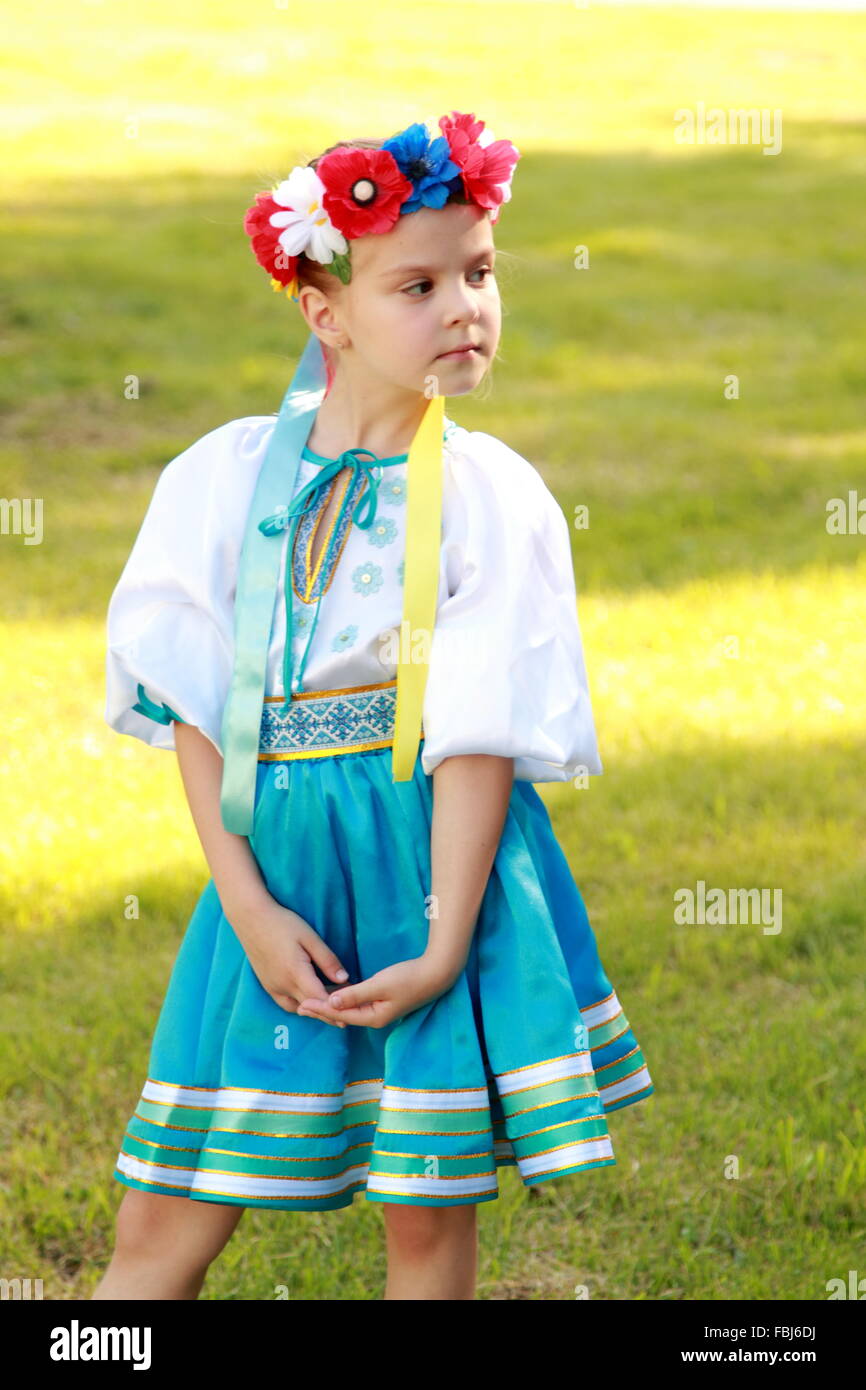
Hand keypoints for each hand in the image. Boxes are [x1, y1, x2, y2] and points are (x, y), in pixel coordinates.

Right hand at [229, 896, 350, 1028]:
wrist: (250, 918)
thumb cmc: (283, 923)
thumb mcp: (310, 938)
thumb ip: (327, 960)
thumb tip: (344, 979)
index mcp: (295, 974)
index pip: (321, 999)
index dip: (338, 1005)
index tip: (354, 1005)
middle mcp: (283, 986)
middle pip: (311, 1007)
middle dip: (330, 1009)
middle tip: (348, 1006)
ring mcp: (273, 987)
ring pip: (298, 1008)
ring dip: (315, 1008)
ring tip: (331, 1001)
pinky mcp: (267, 985)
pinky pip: (286, 1003)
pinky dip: (301, 1004)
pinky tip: (310, 995)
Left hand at [297, 954, 455, 1029]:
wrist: (436, 974)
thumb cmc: (409, 978)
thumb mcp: (380, 985)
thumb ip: (355, 994)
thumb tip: (331, 1003)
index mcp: (373, 1017)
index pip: (340, 1015)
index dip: (320, 1010)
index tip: (302, 1004)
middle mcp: (374, 1018)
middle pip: (342, 1016)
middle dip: (321, 1011)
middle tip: (299, 1006)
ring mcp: (378, 1010)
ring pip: (348, 1010)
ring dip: (329, 1006)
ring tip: (310, 1001)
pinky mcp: (381, 1002)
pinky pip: (355, 1004)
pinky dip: (341, 1000)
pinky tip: (332, 995)